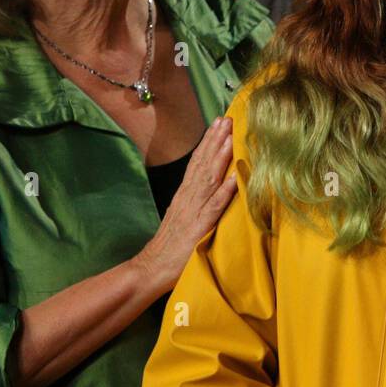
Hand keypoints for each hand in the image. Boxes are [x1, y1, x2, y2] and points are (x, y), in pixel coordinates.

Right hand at [135, 116, 237, 295]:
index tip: (219, 123)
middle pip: (203, 164)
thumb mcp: (184, 216)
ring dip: (220, 158)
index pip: (197, 162)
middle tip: (227, 119)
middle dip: (216, 140)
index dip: (209, 142)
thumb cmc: (171, 245)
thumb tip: (214, 185)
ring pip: (209, 179)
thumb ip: (197, 200)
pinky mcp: (198, 228)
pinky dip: (224, 193)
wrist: (152, 267)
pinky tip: (234, 179)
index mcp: (185, 194)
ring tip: (231, 138)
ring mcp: (193, 211)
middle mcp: (188, 197)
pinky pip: (213, 208)